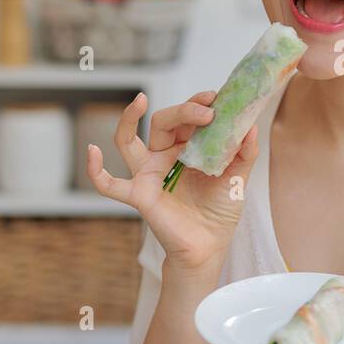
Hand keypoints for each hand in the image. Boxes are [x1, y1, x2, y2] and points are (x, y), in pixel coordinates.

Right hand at [85, 91, 260, 276]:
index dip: (198, 103)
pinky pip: (109, 184)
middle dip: (183, 111)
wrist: (211, 246)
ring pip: (128, 141)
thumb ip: (244, 153)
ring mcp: (148, 174)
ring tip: (139, 101)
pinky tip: (92, 152)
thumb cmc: (220, 210)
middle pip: (163, 122)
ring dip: (129, 118)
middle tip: (207, 111)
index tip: (215, 97)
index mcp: (187, 147)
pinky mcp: (138, 194)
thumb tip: (251, 126)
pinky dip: (95, 170)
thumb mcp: (238, 177)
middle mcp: (164, 156)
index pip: (187, 117)